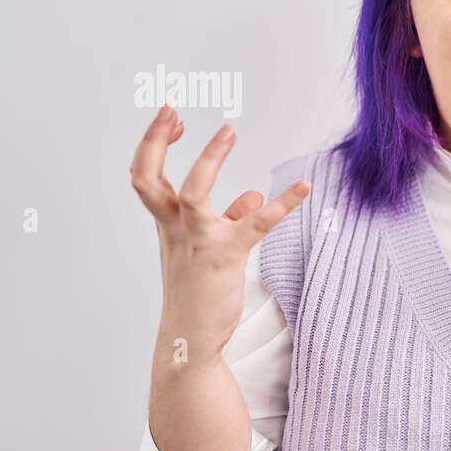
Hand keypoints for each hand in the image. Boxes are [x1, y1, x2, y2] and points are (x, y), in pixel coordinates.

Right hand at [130, 104, 310, 363]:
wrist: (191, 339)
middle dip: (154, 142)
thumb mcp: (209, 251)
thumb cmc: (198, 294)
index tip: (170, 120)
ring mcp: (197, 241)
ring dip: (210, 158)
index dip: (153, 146)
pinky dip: (282, 203)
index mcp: (167, 226)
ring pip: (192, 192)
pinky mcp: (226, 255)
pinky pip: (256, 223)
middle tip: (171, 111)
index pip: (146, 178)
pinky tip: (304, 188)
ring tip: (229, 130)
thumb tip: (251, 195)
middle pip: (148, 179)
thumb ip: (229, 219)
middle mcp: (174, 229)